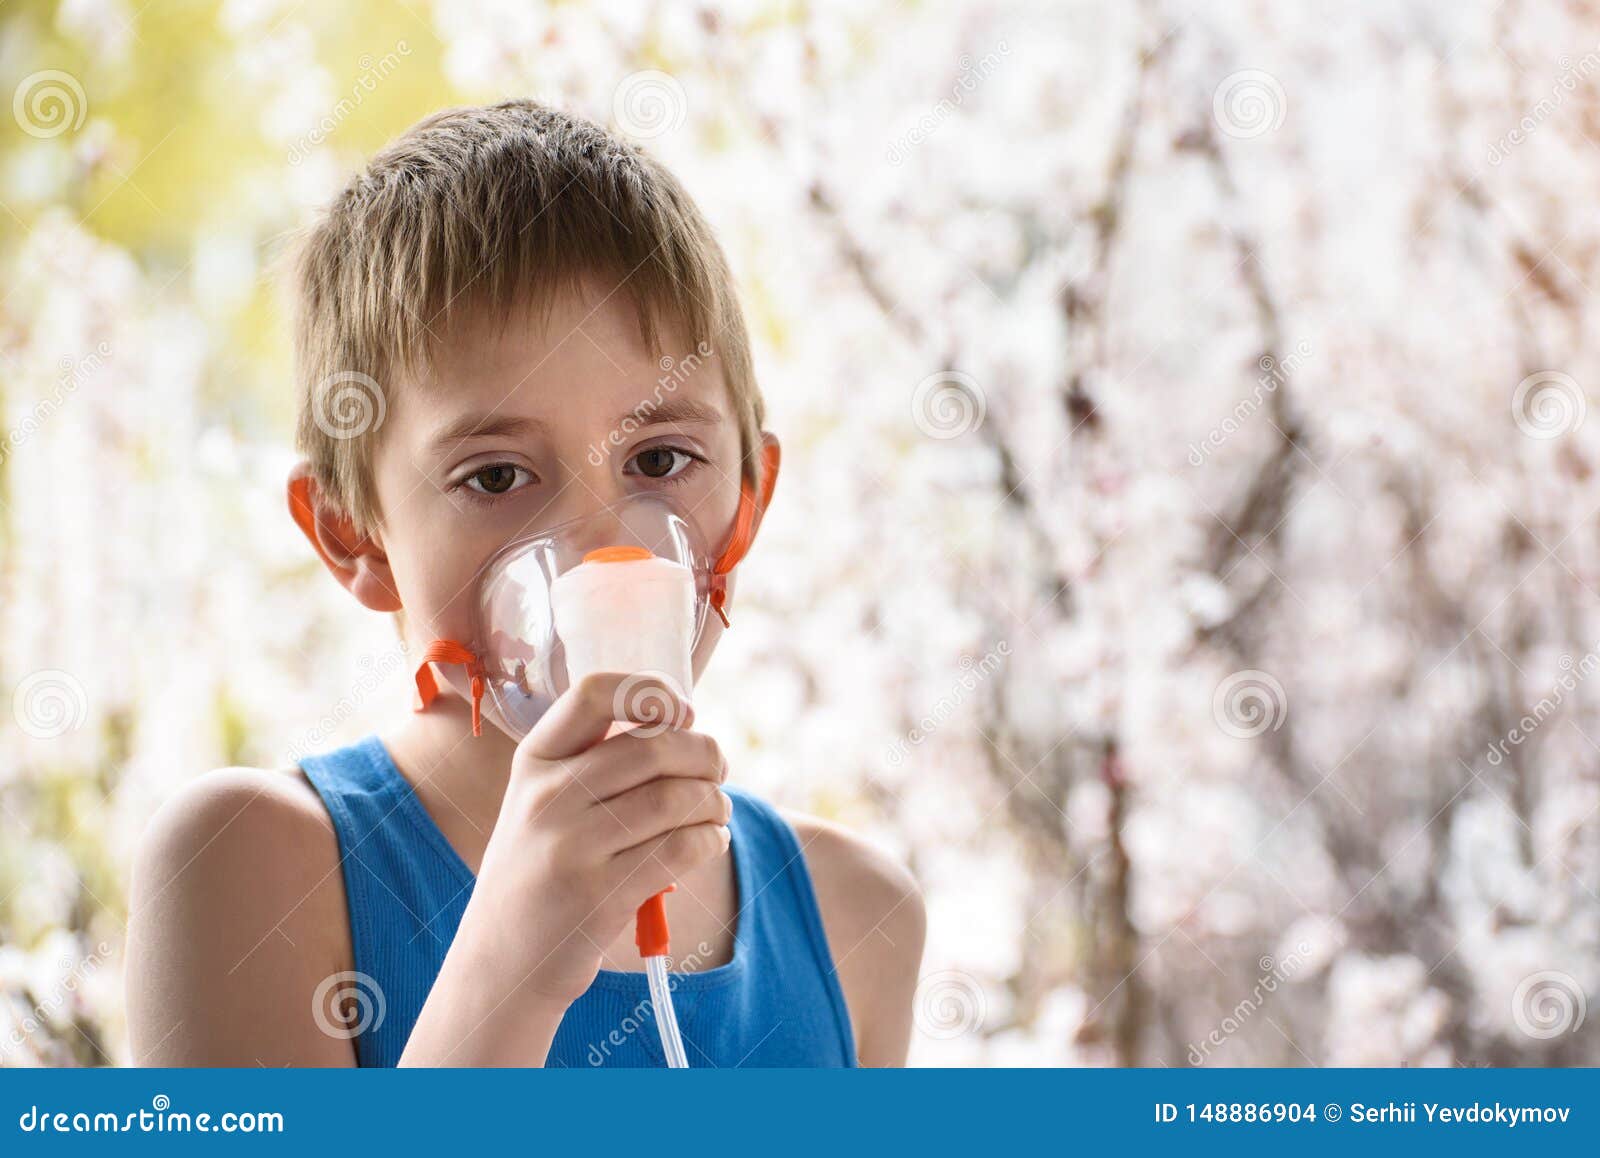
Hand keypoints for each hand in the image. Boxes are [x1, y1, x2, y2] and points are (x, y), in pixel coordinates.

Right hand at [467, 671, 731, 1006]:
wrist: (501, 961)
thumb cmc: (542, 870)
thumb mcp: (542, 804)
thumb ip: (595, 763)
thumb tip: (683, 725)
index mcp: (534, 760)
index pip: (594, 692)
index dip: (651, 691)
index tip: (681, 714)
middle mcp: (547, 797)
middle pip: (653, 746)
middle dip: (705, 754)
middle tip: (717, 770)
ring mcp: (570, 847)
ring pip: (675, 798)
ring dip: (714, 802)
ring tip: (717, 812)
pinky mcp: (599, 895)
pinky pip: (680, 848)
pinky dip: (710, 839)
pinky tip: (709, 842)